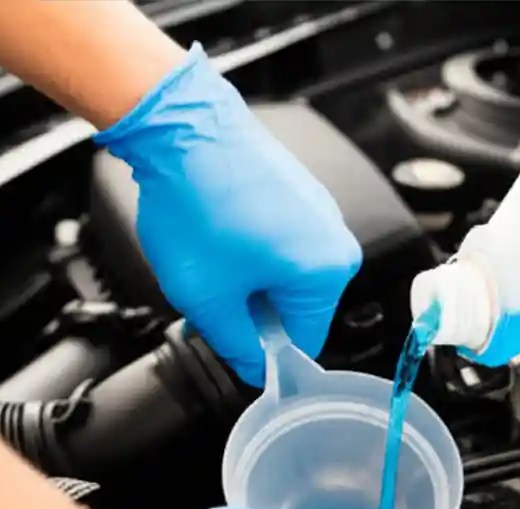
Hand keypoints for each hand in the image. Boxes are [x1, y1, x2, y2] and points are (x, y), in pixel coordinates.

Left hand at [95, 44, 361, 384]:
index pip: (304, 343)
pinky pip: (283, 241)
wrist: (184, 128)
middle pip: (297, 307)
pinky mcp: (301, 193)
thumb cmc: (197, 202)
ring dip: (250, 280)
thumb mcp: (207, 297)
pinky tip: (219, 235)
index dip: (263, 355)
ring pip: (287, 274)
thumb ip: (235, 345)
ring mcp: (320, 212)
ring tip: (211, 259)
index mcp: (326, 273)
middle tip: (211, 296)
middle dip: (252, 312)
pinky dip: (253, 249)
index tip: (233, 347)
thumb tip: (252, 368)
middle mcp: (335, 240)